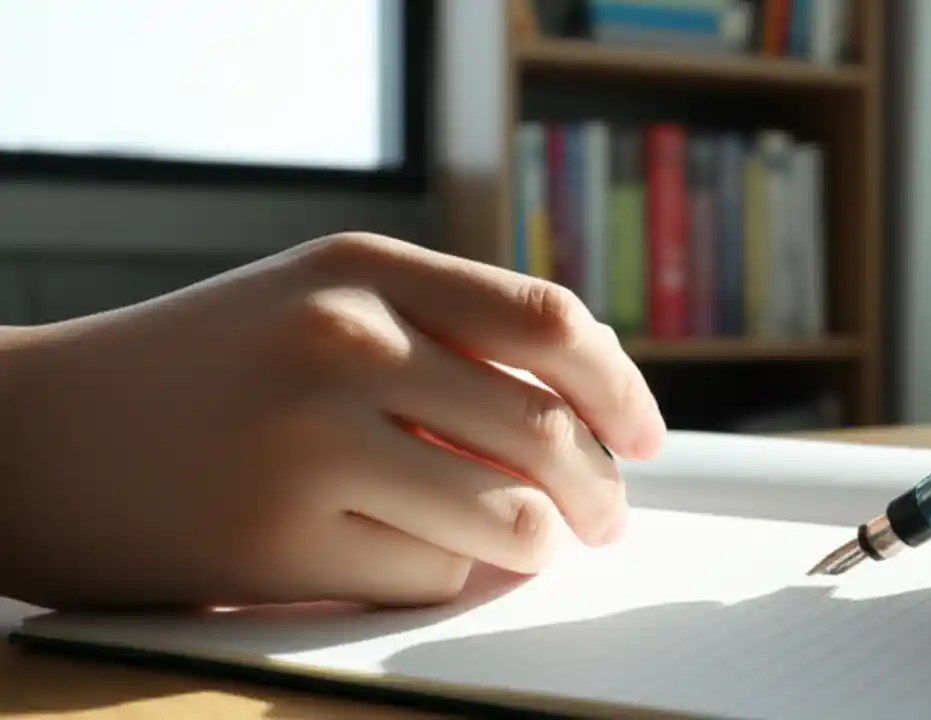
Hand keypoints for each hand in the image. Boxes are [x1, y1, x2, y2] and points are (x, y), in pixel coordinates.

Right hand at [0, 233, 664, 608]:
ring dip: (537, 544)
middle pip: (549, 431)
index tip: (645, 434)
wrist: (41, 434)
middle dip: (603, 492)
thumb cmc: (201, 369)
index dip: (622, 386)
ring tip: (529, 544)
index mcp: (365, 265)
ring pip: (509, 519)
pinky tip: (405, 556)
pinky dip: (443, 576)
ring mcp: (311, 440)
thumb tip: (584, 416)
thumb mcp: (318, 302)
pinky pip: (430, 576)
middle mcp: (345, 340)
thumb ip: (444, 335)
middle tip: (607, 519)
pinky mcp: (280, 542)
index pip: (550, 321)